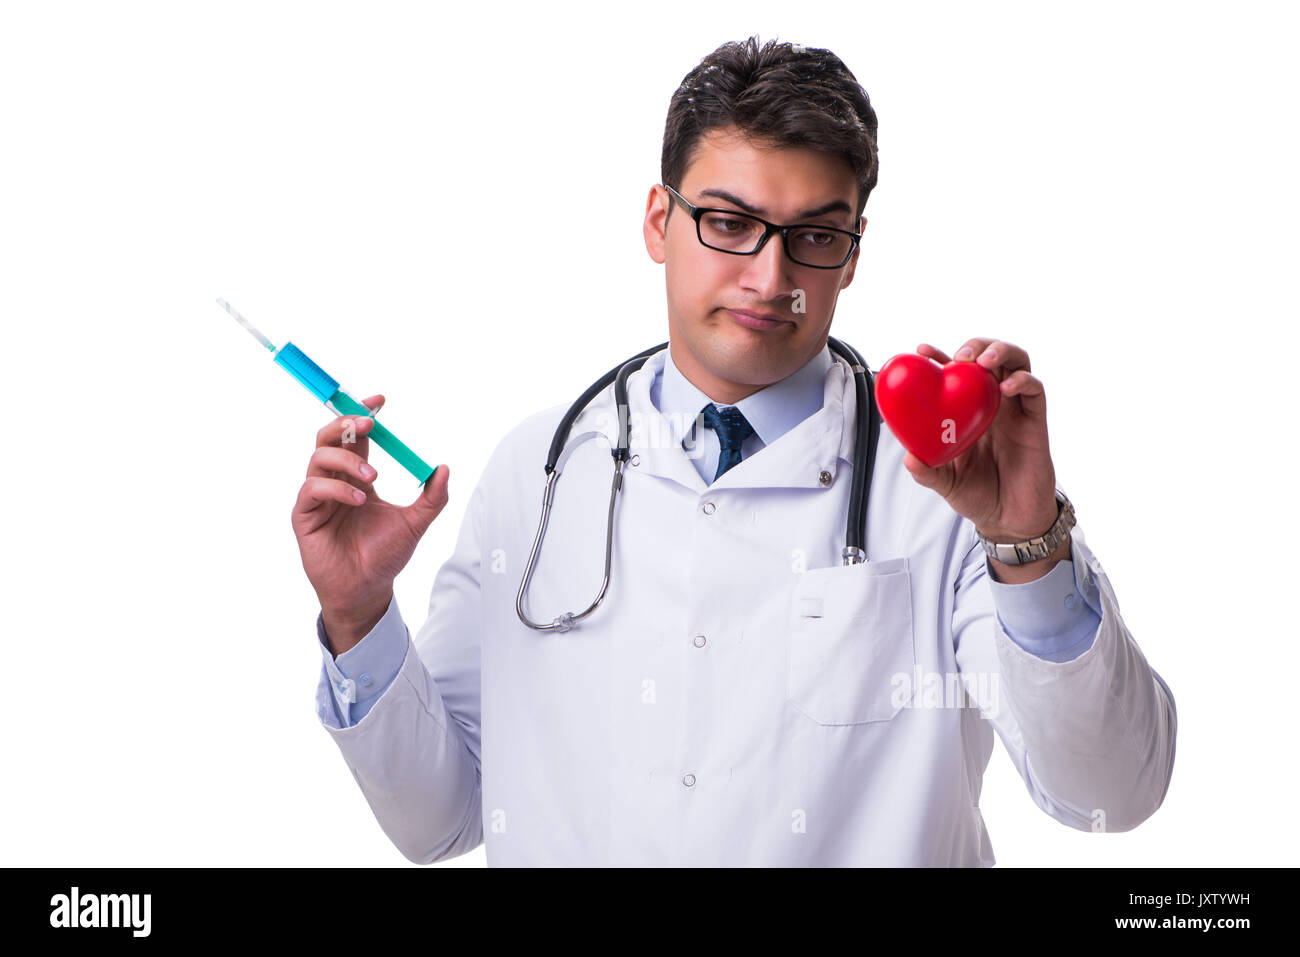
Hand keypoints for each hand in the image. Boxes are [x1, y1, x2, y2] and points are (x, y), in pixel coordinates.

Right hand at [291, 394, 449, 648]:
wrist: (368, 588)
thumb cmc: (385, 556)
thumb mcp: (415, 523)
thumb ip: (432, 498)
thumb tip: (444, 469)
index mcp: (357, 477)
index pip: (356, 437)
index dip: (363, 415)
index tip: (380, 403)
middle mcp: (335, 481)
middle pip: (329, 437)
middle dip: (347, 424)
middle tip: (370, 425)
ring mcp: (318, 497)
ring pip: (319, 458)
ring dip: (348, 461)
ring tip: (374, 479)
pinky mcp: (305, 515)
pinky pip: (313, 488)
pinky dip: (337, 488)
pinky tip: (359, 500)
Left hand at [902, 339, 1058, 541]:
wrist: (1010, 519)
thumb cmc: (978, 495)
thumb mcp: (945, 484)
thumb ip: (926, 472)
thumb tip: (908, 458)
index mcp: (967, 411)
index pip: (954, 374)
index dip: (939, 357)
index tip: (921, 350)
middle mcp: (991, 404)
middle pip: (989, 357)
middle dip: (976, 345)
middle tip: (961, 355)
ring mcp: (1015, 409)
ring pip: (1015, 363)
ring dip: (1000, 352)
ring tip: (982, 361)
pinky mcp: (1035, 421)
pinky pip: (1034, 390)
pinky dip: (1022, 381)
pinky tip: (1005, 387)